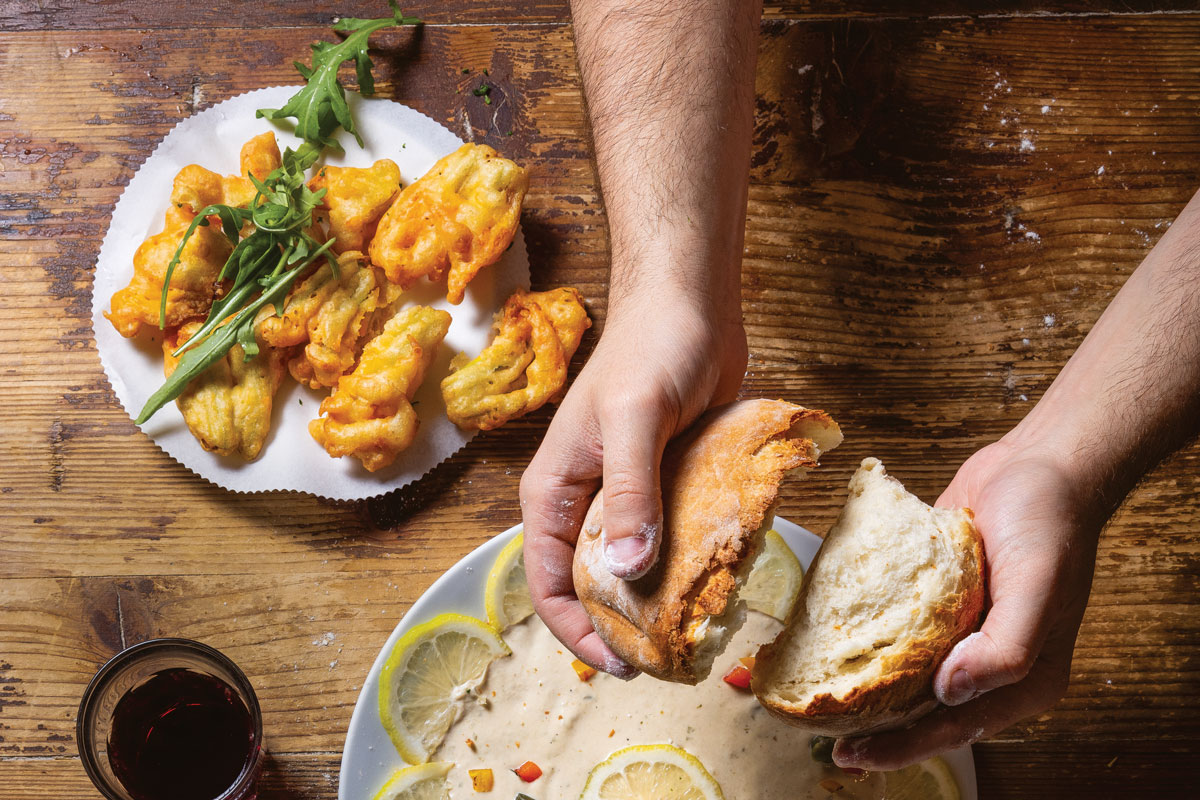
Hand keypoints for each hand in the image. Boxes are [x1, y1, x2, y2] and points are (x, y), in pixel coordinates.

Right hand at [519, 291, 746, 675]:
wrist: (692, 304)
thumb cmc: (651, 349)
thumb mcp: (635, 419)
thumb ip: (629, 492)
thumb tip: (624, 572)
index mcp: (554, 491)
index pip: (549, 583)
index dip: (578, 632)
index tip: (622, 665)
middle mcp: (585, 501)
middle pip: (593, 584)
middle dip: (625, 624)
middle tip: (673, 657)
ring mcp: (629, 494)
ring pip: (637, 567)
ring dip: (663, 599)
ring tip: (702, 630)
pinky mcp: (669, 484)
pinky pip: (674, 538)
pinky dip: (692, 564)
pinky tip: (724, 580)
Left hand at [833, 435, 1102, 769]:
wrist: (1039, 464)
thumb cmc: (1050, 525)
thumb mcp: (1038, 587)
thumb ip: (1005, 650)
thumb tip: (949, 693)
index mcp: (1025, 679)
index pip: (957, 727)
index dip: (905, 747)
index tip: (854, 754)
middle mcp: (991, 663)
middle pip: (928, 712)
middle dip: (880, 730)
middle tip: (825, 740)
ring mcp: (964, 632)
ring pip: (911, 676)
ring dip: (871, 691)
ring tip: (821, 701)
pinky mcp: (941, 601)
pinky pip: (903, 631)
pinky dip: (872, 639)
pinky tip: (833, 641)